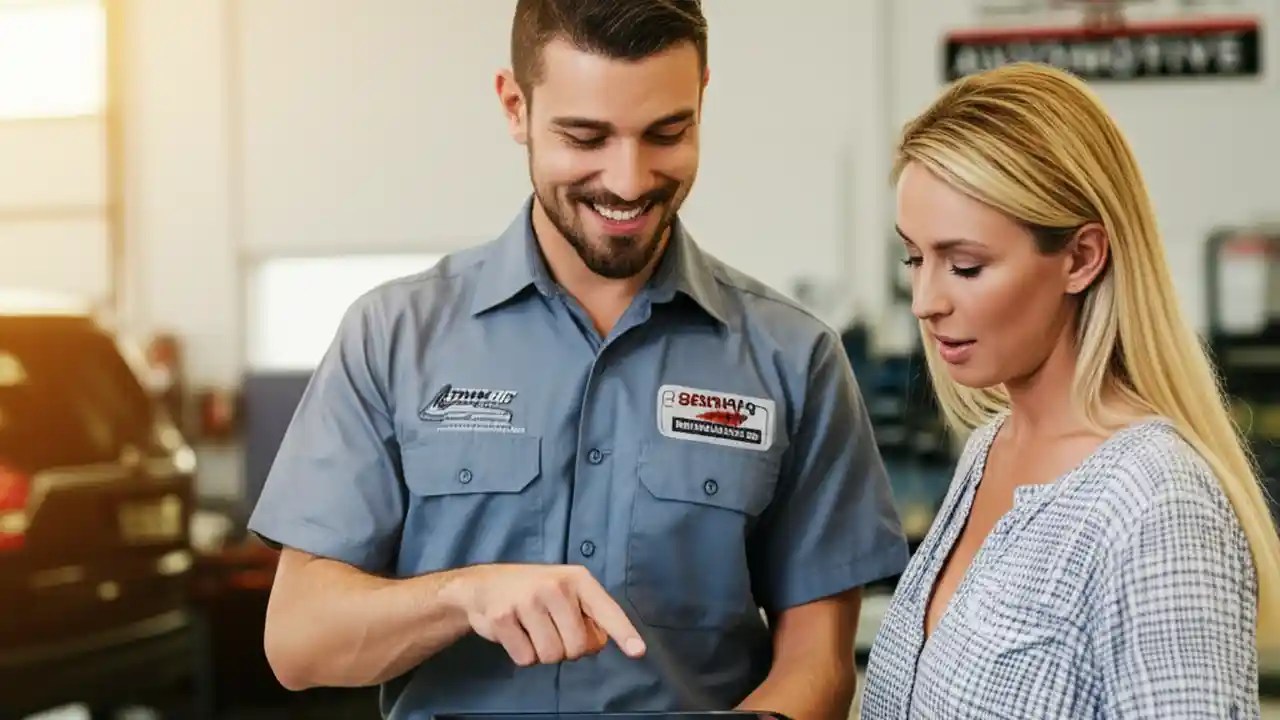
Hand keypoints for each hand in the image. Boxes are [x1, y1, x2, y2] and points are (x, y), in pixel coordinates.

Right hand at [453, 564, 645, 665]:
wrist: (483, 585)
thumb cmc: (534, 592)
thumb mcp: (565, 592)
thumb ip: (586, 615)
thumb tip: (599, 643)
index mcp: (578, 579)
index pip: (606, 610)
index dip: (623, 632)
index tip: (638, 651)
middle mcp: (555, 587)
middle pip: (578, 647)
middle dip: (567, 649)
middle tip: (552, 631)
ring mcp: (528, 601)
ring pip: (551, 656)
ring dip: (543, 653)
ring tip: (532, 630)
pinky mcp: (503, 618)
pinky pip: (526, 659)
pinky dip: (522, 655)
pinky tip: (516, 633)